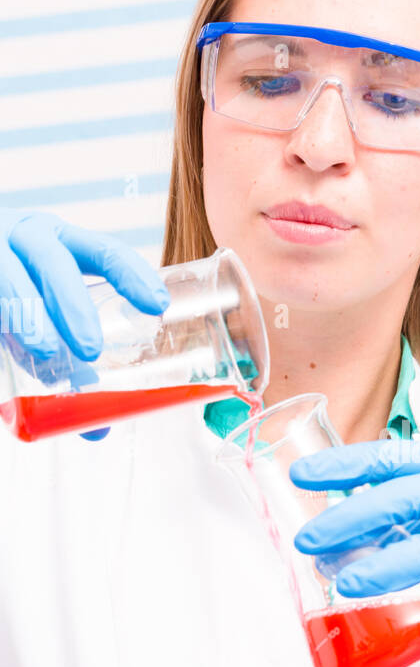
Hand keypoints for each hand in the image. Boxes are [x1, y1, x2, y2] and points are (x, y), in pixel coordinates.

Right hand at [0, 207, 170, 439]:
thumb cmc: (19, 290)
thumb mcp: (50, 312)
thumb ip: (75, 362)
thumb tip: (100, 427)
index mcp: (64, 243)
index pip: (105, 252)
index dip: (132, 275)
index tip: (158, 305)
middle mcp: (28, 238)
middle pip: (54, 262)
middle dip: (73, 304)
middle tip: (90, 349)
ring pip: (10, 280)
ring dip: (29, 317)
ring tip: (46, 352)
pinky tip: (12, 355)